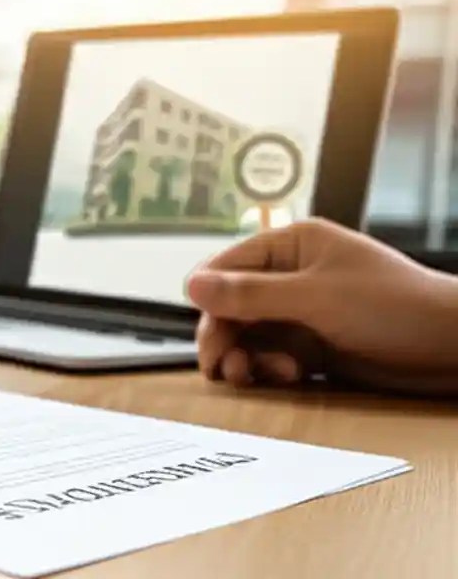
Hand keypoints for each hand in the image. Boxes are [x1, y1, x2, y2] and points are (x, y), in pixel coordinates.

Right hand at [185, 219, 457, 396]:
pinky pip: (271, 356)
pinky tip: (288, 376)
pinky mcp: (314, 346)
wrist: (454, 349)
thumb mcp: (316, 298)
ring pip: (248, 335)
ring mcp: (302, 312)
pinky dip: (269, 369)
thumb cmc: (396, 308)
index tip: (208, 335)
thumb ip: (251, 294)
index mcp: (291, 246)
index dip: (209, 301)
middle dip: (224, 336)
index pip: (226, 267)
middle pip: (231, 306)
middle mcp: (291, 276)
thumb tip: (191, 285)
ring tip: (254, 376)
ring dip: (245, 357)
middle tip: (224, 367)